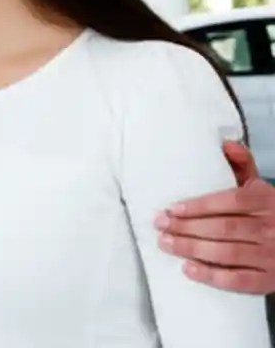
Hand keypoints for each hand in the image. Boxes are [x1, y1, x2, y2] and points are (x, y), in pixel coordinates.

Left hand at [155, 140, 274, 292]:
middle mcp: (271, 228)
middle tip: (160, 226)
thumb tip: (226, 143)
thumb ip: (243, 165)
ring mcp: (271, 255)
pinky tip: (189, 269)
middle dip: (187, 228)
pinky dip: (213, 276)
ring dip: (192, 249)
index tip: (171, 208)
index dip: (199, 206)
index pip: (232, 201)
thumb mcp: (261, 188)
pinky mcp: (270, 279)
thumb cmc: (272, 213)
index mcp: (267, 202)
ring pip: (228, 253)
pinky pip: (240, 280)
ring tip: (166, 243)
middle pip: (224, 228)